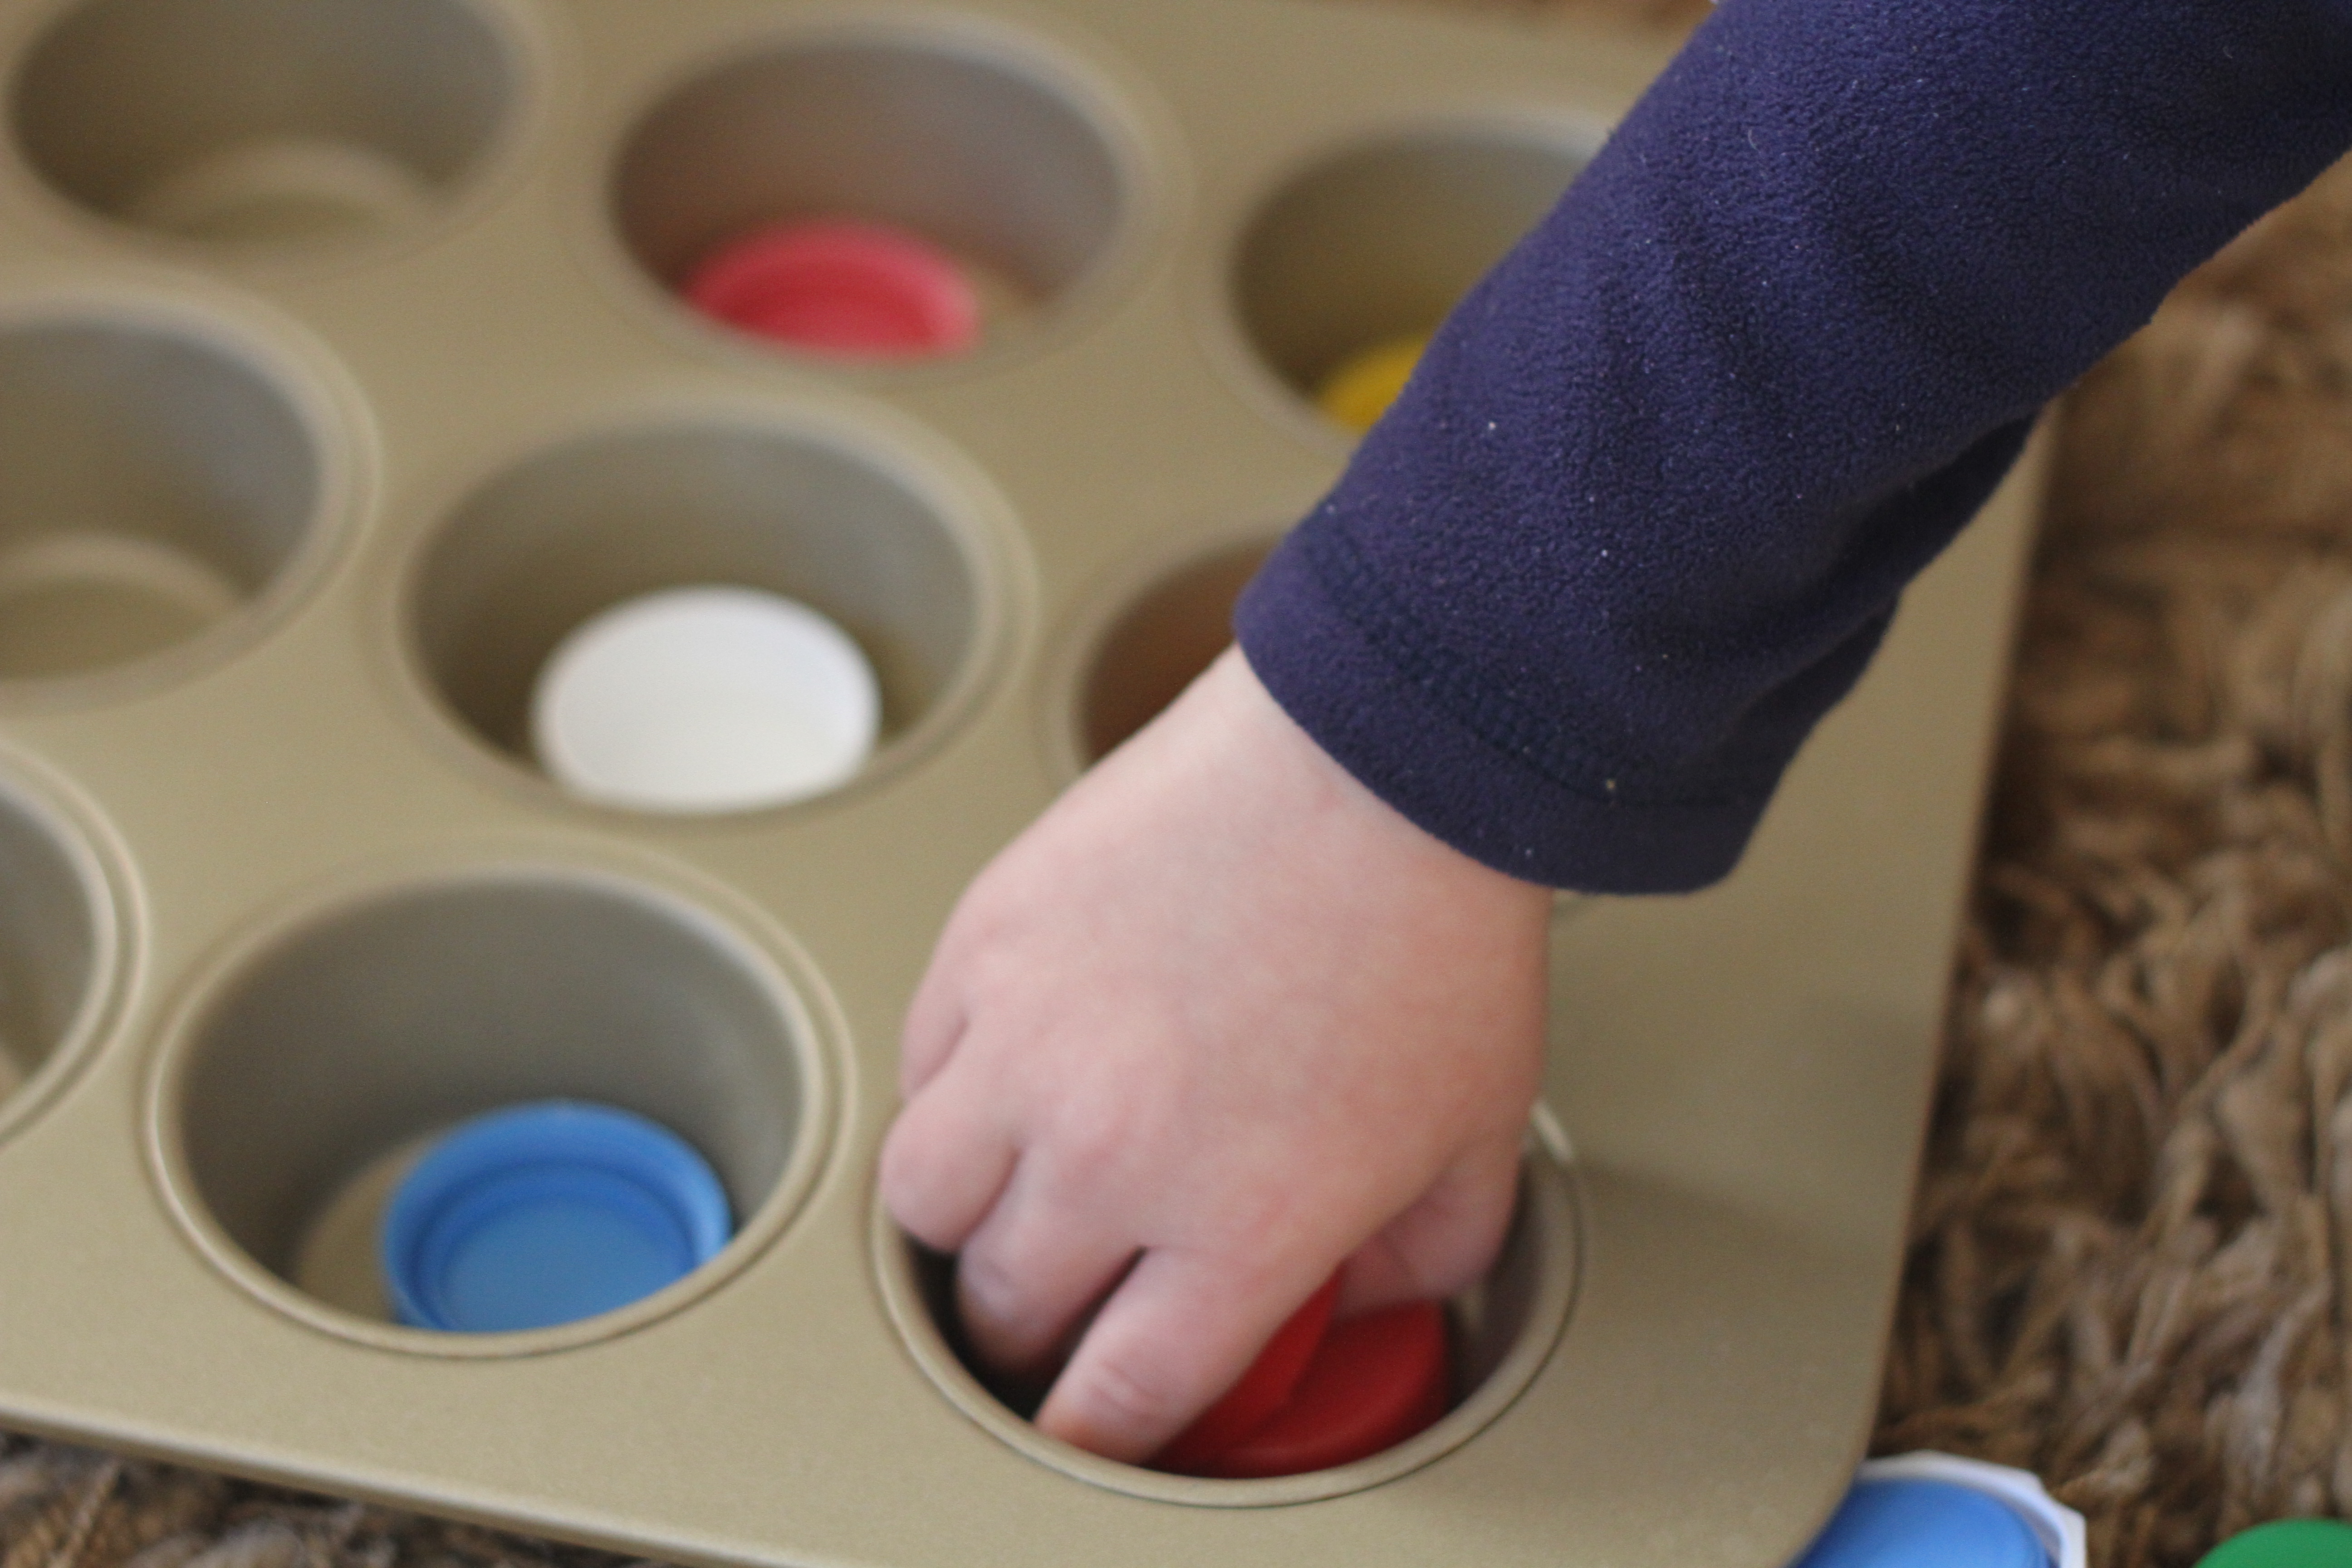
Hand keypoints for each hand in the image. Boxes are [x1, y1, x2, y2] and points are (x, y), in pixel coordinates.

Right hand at [879, 646, 1551, 1462]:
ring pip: (922, 1201)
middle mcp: (1113, 1154)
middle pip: (1004, 1309)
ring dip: (969, 1217)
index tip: (1094, 1411)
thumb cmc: (1434, 932)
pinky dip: (957, 1088)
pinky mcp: (987, 948)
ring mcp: (1031, 1046)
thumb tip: (1348, 1302)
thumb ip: (1416, 1261)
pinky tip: (1025, 1066)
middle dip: (1034, 1325)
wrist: (1377, 760)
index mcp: (1239, 1224)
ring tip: (1021, 1185)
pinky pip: (923, 1066)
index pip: (1116, 1398)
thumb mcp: (1477, 1142)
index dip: (1095, 1424)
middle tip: (1070, 1290)